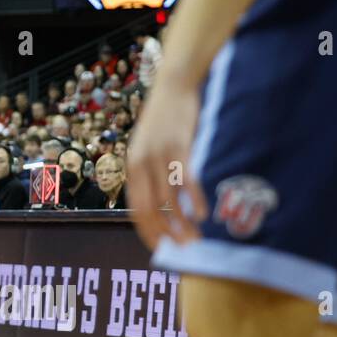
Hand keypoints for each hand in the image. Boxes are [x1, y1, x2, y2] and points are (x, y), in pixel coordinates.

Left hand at [128, 78, 207, 248]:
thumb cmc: (164, 121)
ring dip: (182, 222)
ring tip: (196, 239)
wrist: (172, 86)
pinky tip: (204, 214)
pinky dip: (195, 199)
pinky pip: (186, 178)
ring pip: (169, 198)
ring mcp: (159, 155)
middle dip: (165, 232)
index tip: (161, 247)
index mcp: (132, 167)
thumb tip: (164, 206)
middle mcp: (141, 163)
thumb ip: (152, 174)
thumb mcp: (148, 148)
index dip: (148, 230)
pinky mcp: (180, 146)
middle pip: (150, 208)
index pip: (136, 208)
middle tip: (182, 249)